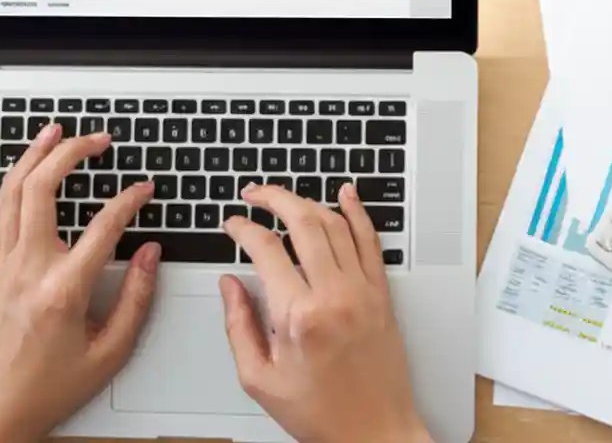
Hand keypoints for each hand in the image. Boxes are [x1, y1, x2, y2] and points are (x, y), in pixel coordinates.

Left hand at [0, 124, 161, 442]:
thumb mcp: (110, 351)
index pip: (102, 227)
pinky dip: (14, 182)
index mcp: (61, 291)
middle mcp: (26, 270)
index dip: (129, 200)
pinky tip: (26, 170)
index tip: (145, 189)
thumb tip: (148, 254)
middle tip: (97, 140)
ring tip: (54, 133)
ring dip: (33, 156)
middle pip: (42, 190)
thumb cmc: (50, 385)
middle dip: (71, 154)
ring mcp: (3, 266)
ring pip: (11, 193)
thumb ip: (136, 298)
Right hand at [222, 184, 431, 442]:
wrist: (374, 431)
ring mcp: (362, 291)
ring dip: (308, 201)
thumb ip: (238, 325)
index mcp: (298, 316)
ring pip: (335, 224)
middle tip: (254, 194)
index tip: (233, 224)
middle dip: (274, 198)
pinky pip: (370, 241)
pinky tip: (346, 195)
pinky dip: (358, 212)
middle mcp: (334, 295)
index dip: (243, 229)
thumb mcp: (260, 378)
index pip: (266, 249)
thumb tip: (229, 285)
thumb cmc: (320, 413)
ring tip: (285, 196)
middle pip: (302, 222)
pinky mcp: (381, 294)